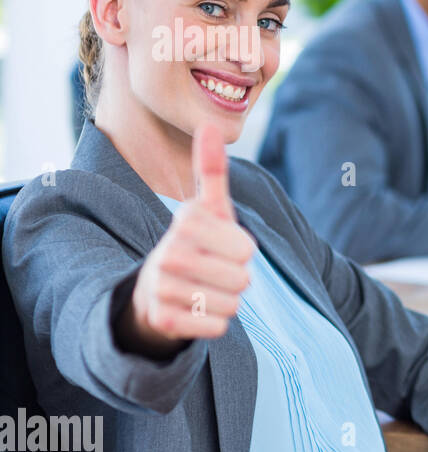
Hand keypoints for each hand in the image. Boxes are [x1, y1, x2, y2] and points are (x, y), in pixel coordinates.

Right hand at [115, 124, 255, 357]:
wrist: (156, 291)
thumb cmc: (196, 243)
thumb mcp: (208, 208)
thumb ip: (212, 169)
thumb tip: (210, 123)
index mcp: (186, 222)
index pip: (247, 249)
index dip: (242, 252)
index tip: (221, 246)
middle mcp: (168, 252)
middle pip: (242, 279)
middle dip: (237, 279)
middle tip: (214, 272)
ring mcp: (161, 287)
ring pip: (231, 304)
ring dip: (227, 301)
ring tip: (204, 290)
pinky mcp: (162, 320)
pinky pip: (217, 327)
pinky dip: (215, 323)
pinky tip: (195, 310)